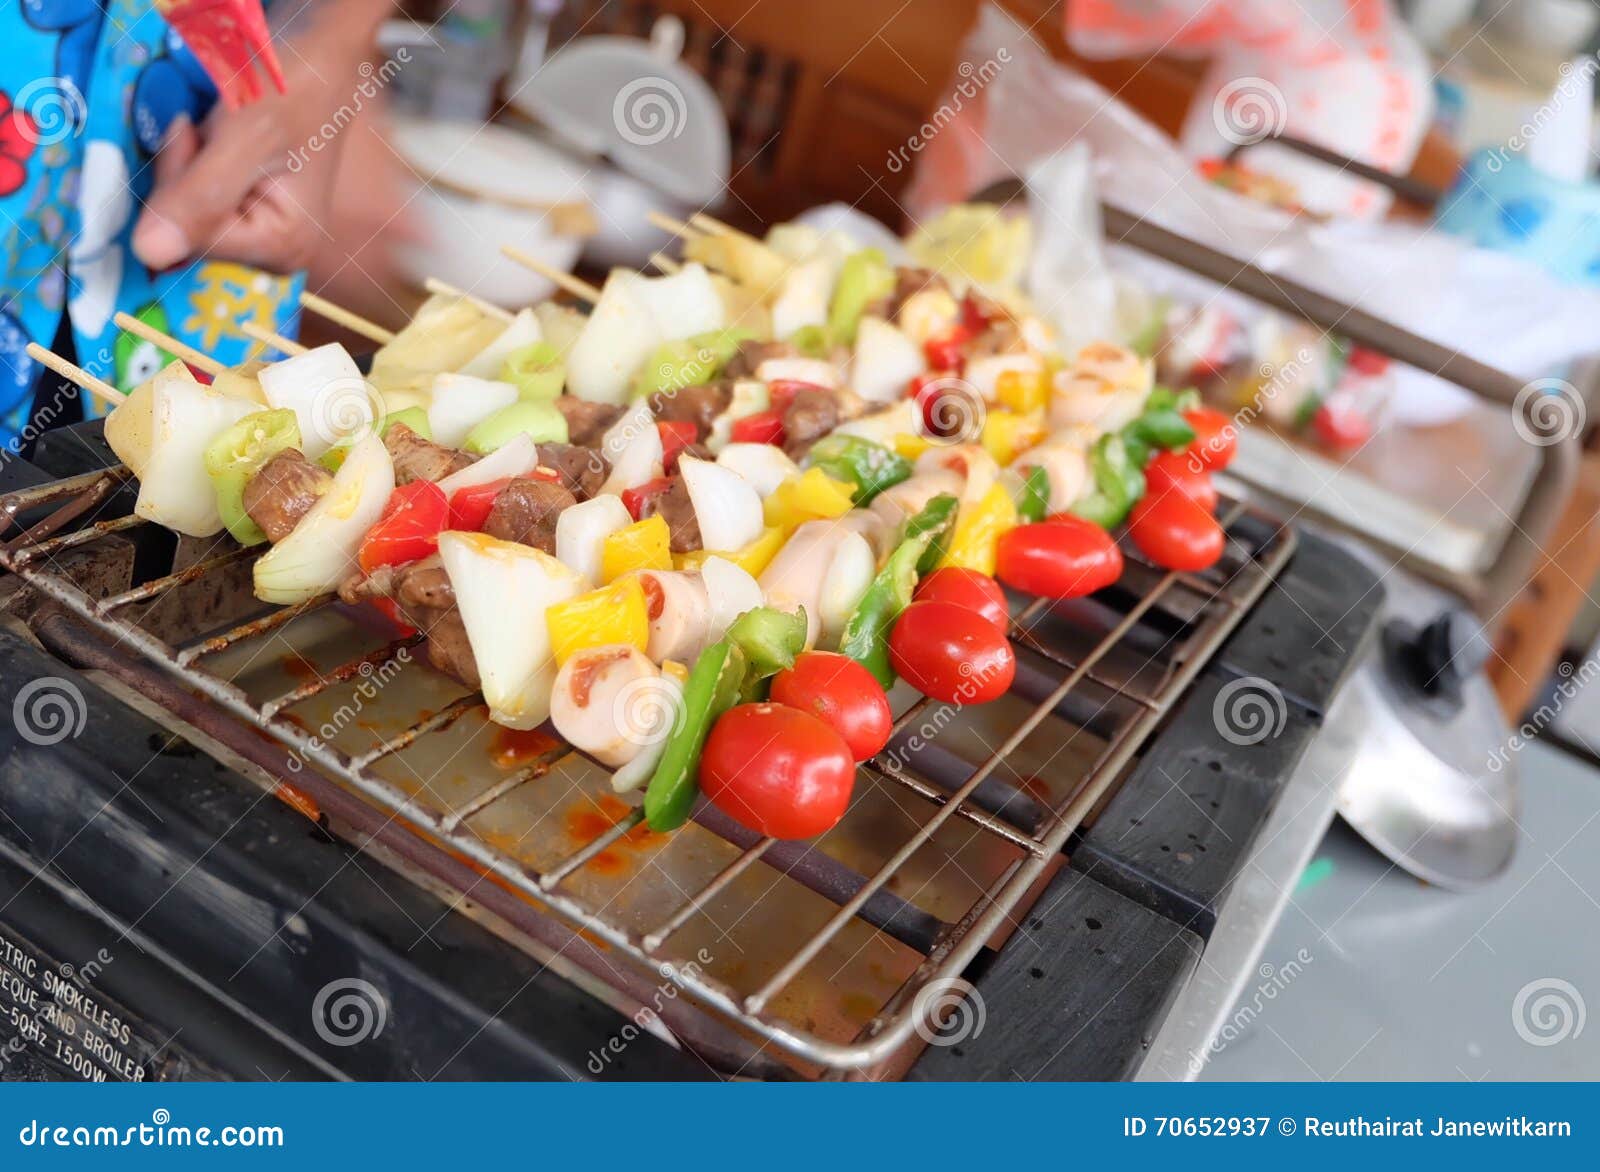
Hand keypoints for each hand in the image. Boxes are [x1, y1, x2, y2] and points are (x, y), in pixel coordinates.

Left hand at [131, 2, 390, 273]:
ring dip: (188, 170)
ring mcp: (270, 241)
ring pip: (191, 219)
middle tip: (206, 130)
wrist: (319, 68)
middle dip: (184, 178)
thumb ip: (199, 197)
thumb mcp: (242, 137)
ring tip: (218, 133)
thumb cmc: (292, 92)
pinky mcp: (259, 223)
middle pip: (192, 234)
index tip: (194, 133)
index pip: (192, 239)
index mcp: (284, 246)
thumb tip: (147, 254)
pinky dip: (196, 173)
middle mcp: (280, 256)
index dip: (178, 186)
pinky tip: (218, 147)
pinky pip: (202, 209)